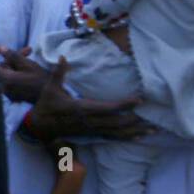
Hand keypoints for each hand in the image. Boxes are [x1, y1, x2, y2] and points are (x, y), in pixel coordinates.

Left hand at [0, 45, 46, 102]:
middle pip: (3, 67)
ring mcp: (7, 93)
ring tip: (32, 60)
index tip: (0, 47)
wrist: (51, 99)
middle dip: (14, 58)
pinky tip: (30, 70)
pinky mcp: (13, 95)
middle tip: (29, 50)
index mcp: (5, 80)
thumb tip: (2, 48)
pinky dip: (18, 73)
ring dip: (18, 65)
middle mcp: (3, 87)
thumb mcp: (29, 65)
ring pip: (9, 73)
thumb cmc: (41, 81)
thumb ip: (13, 56)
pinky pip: (12, 80)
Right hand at [26, 56, 151, 141]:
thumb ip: (58, 73)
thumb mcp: (50, 88)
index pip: (107, 108)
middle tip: (153, 116)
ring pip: (117, 132)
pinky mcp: (91, 134)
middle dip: (136, 120)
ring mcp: (91, 129)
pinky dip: (126, 137)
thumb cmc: (46, 105)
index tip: (139, 100)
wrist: (39, 126)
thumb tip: (62, 57)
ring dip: (135, 131)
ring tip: (153, 130)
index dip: (124, 105)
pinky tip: (138, 137)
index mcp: (81, 109)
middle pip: (117, 122)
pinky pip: (111, 137)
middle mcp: (89, 121)